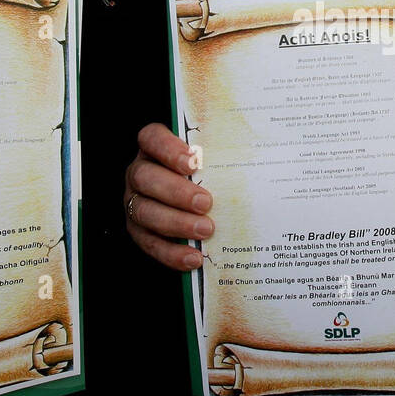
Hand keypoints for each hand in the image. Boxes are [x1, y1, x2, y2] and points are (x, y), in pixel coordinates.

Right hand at [124, 123, 211, 271]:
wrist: (200, 201)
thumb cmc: (210, 172)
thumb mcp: (215, 157)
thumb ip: (224, 153)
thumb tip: (258, 153)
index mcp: (154, 148)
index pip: (152, 138)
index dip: (168, 149)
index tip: (193, 162)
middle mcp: (140, 173)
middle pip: (145, 178)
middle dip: (176, 192)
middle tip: (206, 203)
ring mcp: (136, 202)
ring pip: (144, 212)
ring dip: (175, 223)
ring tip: (205, 230)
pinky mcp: (140, 231)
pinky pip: (150, 243)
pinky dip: (172, 252)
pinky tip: (194, 257)